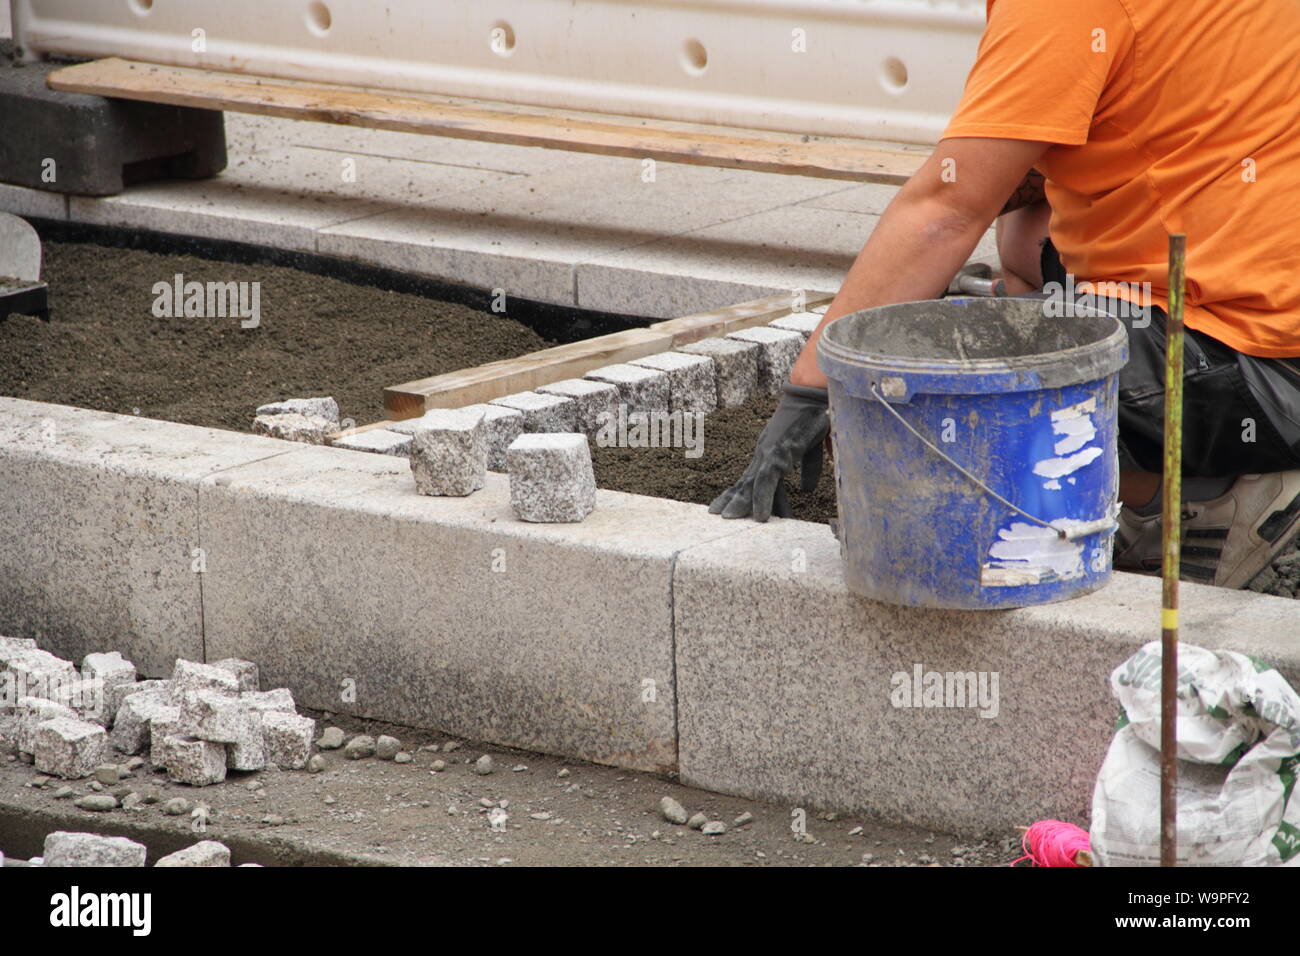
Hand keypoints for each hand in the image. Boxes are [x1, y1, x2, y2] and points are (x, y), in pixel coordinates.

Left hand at [709, 385, 829, 520]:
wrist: (813, 395)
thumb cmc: (813, 417)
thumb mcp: (811, 449)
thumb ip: (808, 468)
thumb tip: (806, 489)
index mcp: (772, 453)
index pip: (759, 480)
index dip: (754, 497)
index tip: (751, 513)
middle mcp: (765, 454)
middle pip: (745, 482)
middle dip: (732, 499)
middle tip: (718, 515)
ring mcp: (768, 454)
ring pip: (749, 484)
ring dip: (739, 503)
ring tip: (727, 519)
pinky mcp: (777, 454)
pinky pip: (766, 482)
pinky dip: (762, 499)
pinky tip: (760, 517)